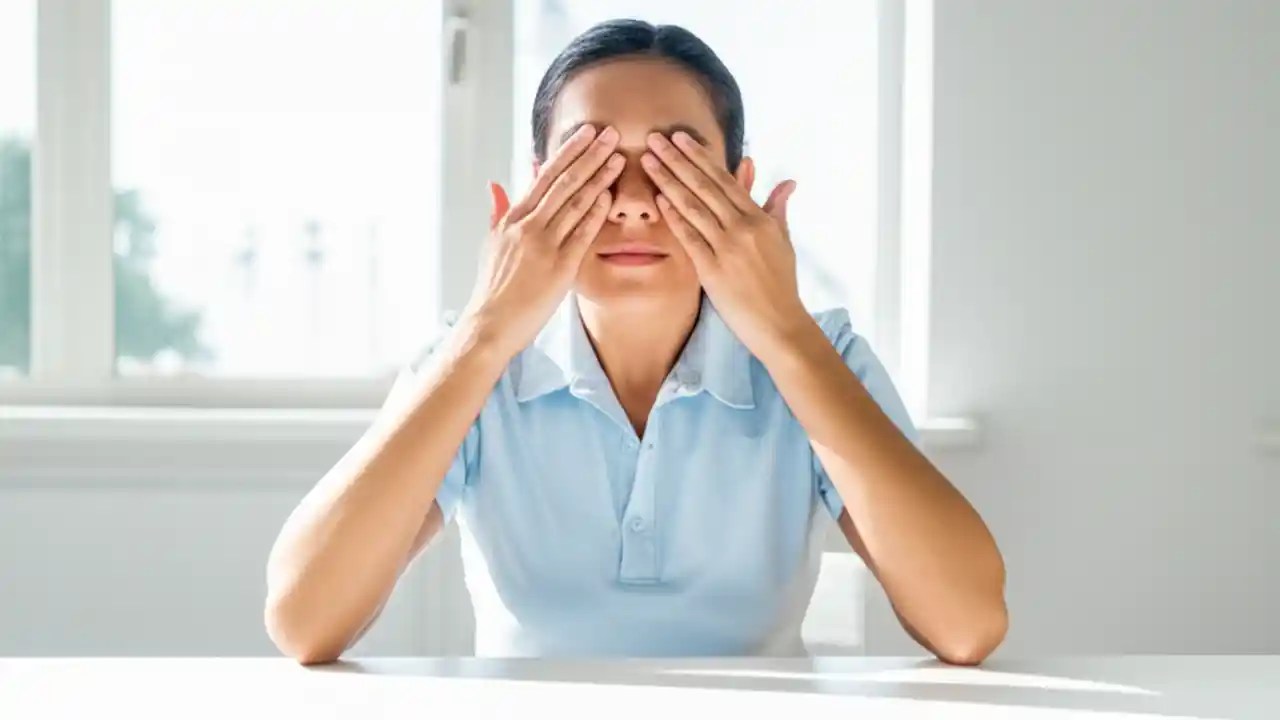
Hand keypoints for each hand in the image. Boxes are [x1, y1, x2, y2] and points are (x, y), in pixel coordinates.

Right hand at [461, 124, 623, 357]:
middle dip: (589, 155)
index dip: (568, 152)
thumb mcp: (491, 244)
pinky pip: (582, 233)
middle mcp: (528, 226)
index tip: (586, 133)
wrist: (490, 324)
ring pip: (575, 202)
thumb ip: (498, 212)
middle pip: (564, 182)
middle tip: (610, 132)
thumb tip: (497, 184)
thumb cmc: (492, 288)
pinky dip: (596, 212)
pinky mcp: (559, 267)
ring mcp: (544, 245)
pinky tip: (610, 195)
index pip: (544, 175)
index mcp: (513, 218)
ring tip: (618, 156)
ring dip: (599, 177)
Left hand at [641, 131, 811, 355]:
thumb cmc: (781, 284)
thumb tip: (787, 182)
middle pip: (705, 186)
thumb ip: (777, 209)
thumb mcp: (784, 241)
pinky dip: (675, 217)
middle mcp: (743, 228)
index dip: (700, 157)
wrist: (780, 324)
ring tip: (648, 161)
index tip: (679, 138)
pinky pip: (690, 238)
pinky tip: (659, 199)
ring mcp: (727, 248)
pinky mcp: (713, 271)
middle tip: (655, 137)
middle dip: (678, 160)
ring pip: (694, 207)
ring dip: (668, 181)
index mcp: (759, 218)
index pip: (725, 179)